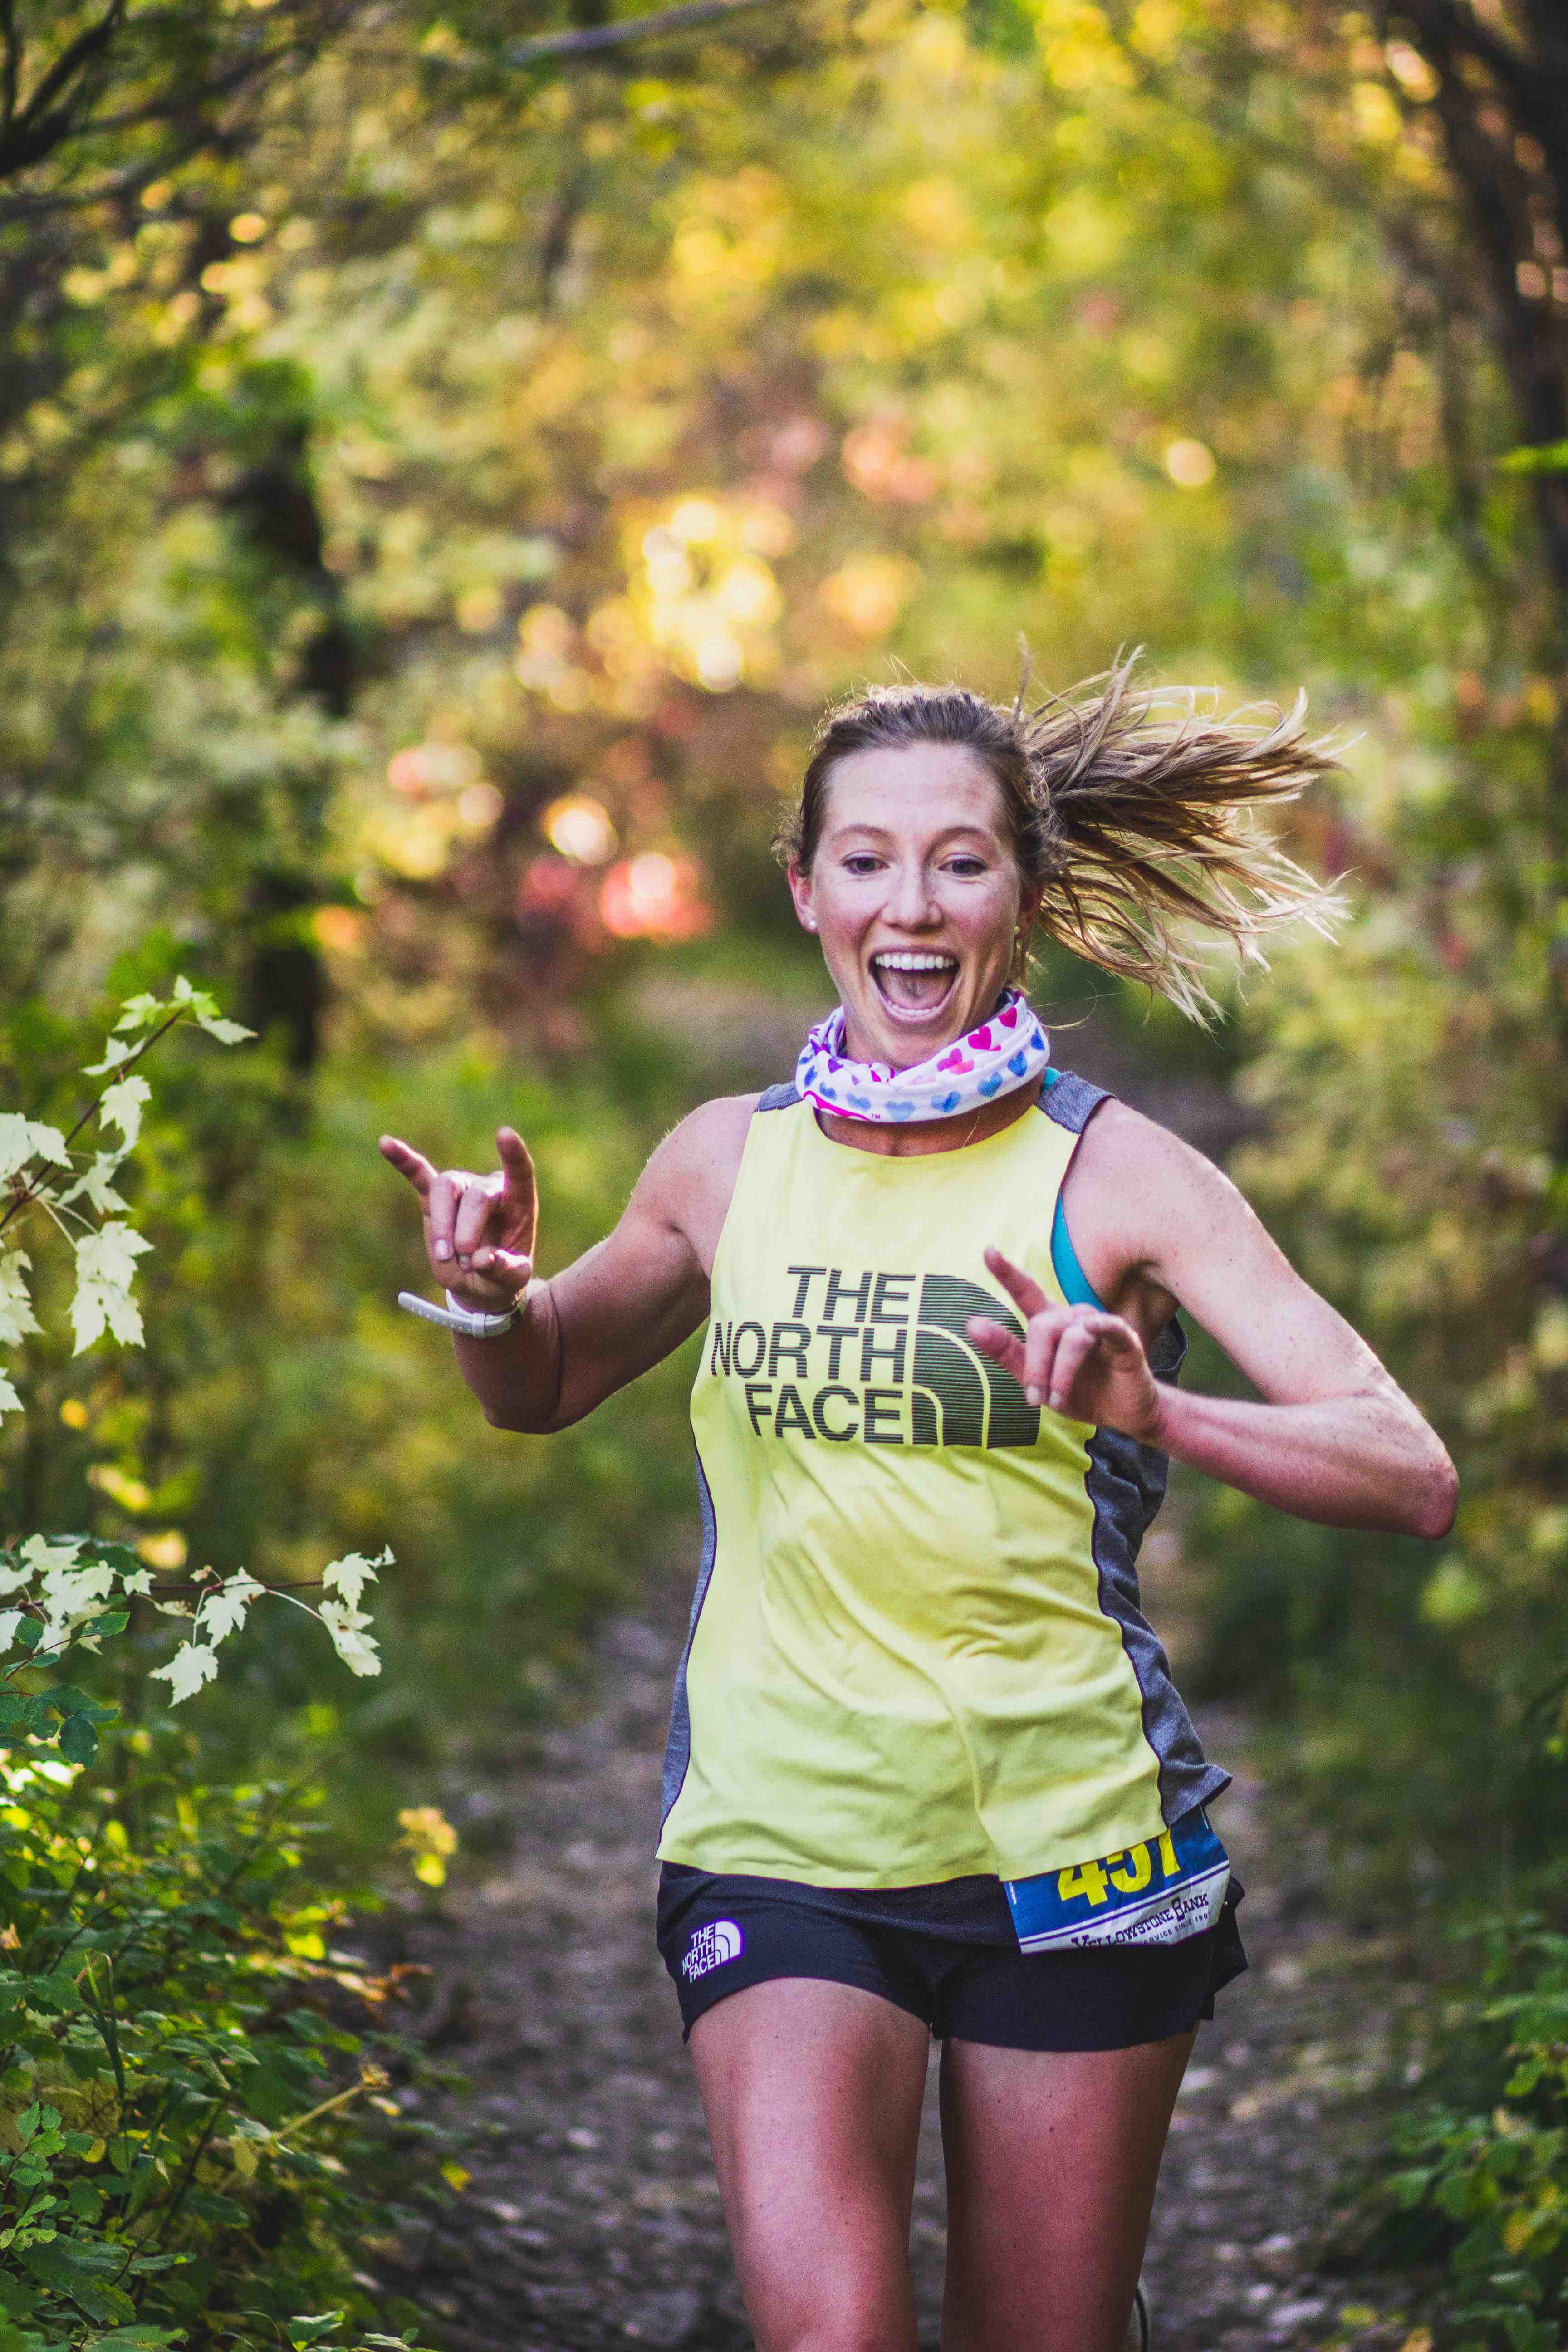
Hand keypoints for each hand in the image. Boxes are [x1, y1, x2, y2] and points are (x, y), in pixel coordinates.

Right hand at [379, 1126, 537, 1312]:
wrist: (479, 1284)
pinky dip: (403, 1161)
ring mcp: (461, 1189)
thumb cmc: (502, 1276)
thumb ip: (504, 1270)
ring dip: (441, 1225)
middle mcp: (489, 1188)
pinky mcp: (434, 1199)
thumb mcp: (513, 1280)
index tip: (504, 1134)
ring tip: (445, 1257)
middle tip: (466, 1261)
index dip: (513, 1154)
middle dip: (467, 1231)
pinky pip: (419, 1175)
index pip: (519, 1171)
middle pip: (475, 1196)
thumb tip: (482, 1259)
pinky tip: (386, 1144)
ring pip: (444, 1189)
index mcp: (518, 1201)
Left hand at [966, 1245, 1162, 1439]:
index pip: (1026, 1292)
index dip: (1007, 1273)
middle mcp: (1073, 1317)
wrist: (1121, 1414)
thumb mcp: (1035, 1380)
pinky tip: (1093, 1328)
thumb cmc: (1079, 1392)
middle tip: (1034, 1399)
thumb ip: (1006, 1352)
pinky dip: (1100, 1327)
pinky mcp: (1126, 1340)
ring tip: (1056, 1401)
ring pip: (1070, 1337)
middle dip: (1035, 1365)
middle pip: (1042, 1326)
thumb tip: (972, 1324)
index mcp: (1051, 1322)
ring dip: (1059, 1373)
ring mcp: (1100, 1326)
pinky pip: (1110, 1327)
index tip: (988, 1251)